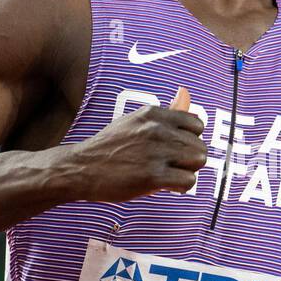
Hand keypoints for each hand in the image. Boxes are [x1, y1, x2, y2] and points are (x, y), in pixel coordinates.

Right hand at [66, 86, 206, 200]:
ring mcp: (155, 152)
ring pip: (198, 161)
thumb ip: (164, 113)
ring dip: (187, 172)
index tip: (177, 149)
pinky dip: (181, 187)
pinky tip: (167, 186)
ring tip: (170, 175)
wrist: (80, 168)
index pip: (197, 124)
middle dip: (189, 159)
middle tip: (171, 166)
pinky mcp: (152, 176)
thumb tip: (185, 93)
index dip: (190, 139)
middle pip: (199, 145)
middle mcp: (156, 129)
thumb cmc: (109, 147)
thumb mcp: (134, 121)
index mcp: (153, 114)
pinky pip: (188, 181)